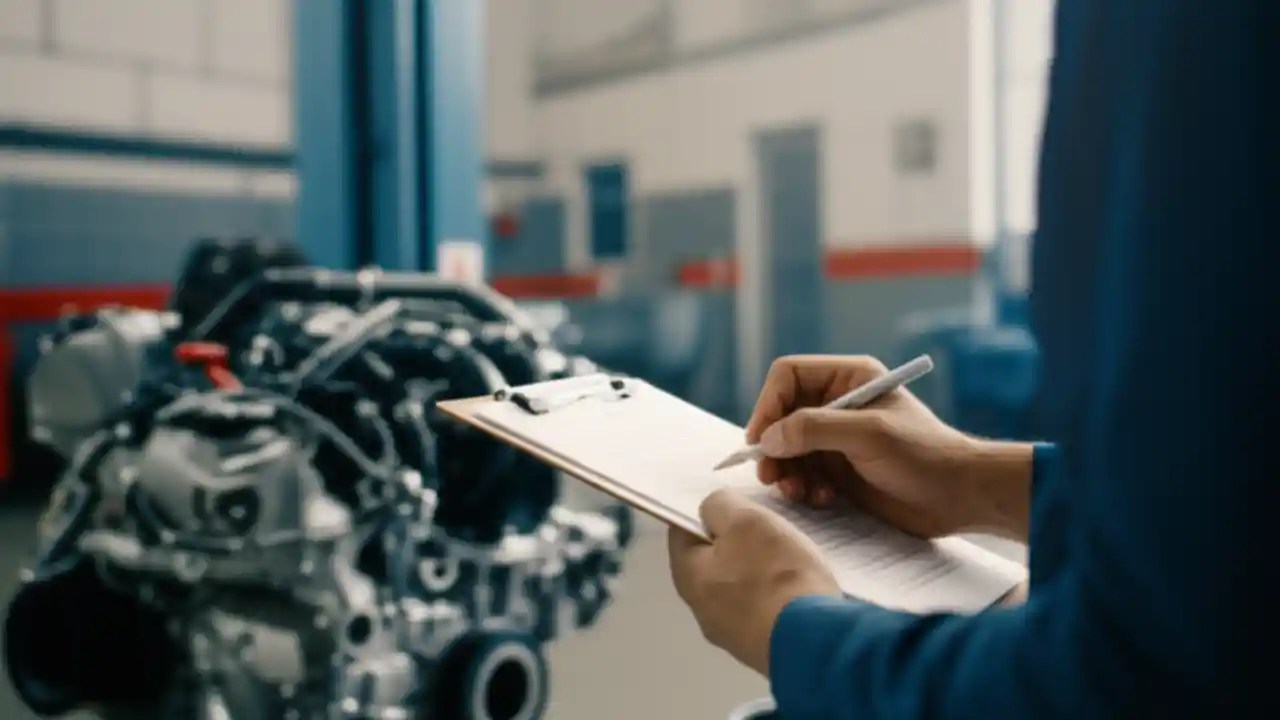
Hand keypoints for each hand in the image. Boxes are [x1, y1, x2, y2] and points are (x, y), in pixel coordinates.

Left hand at [668, 489, 839, 674]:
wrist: (814, 641)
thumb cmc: (775, 575)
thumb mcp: (745, 520)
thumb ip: (720, 505)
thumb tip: (712, 511)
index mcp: (687, 577)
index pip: (682, 531)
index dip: (706, 510)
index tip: (735, 501)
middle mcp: (701, 609)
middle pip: (713, 560)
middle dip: (736, 539)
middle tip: (765, 524)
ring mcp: (731, 633)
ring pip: (739, 584)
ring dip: (759, 566)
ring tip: (788, 552)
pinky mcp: (761, 646)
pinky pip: (763, 607)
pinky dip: (776, 591)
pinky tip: (799, 584)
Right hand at [747, 355, 1031, 540]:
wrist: (960, 497)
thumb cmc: (924, 455)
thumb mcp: (868, 435)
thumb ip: (814, 429)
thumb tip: (768, 438)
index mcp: (848, 378)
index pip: (788, 377)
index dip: (768, 405)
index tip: (761, 440)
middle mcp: (838, 404)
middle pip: (781, 415)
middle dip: (774, 447)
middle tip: (770, 476)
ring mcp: (837, 438)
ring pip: (787, 448)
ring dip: (787, 472)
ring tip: (799, 493)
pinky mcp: (839, 470)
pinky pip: (802, 473)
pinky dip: (803, 488)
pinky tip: (822, 499)